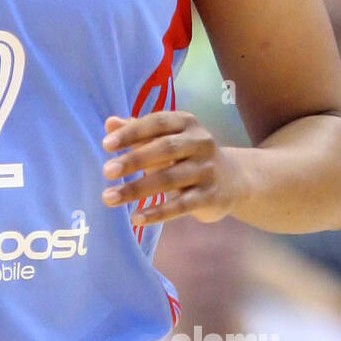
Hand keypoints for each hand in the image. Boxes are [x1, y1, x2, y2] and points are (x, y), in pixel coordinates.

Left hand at [101, 110, 246, 225]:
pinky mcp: (210, 196)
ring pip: (170, 179)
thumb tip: (109, 122)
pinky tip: (135, 217)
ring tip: (109, 197)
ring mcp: (207, 170)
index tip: (106, 144)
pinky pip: (181, 206)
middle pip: (165, 149)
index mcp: (187, 123)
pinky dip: (157, 212)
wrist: (234, 179)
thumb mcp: (167, 137)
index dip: (132, 132)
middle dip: (134, 160)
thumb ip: (138, 131)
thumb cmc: (188, 155)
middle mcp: (200, 142)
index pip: (157, 123)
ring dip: (137, 189)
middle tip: (106, 170)